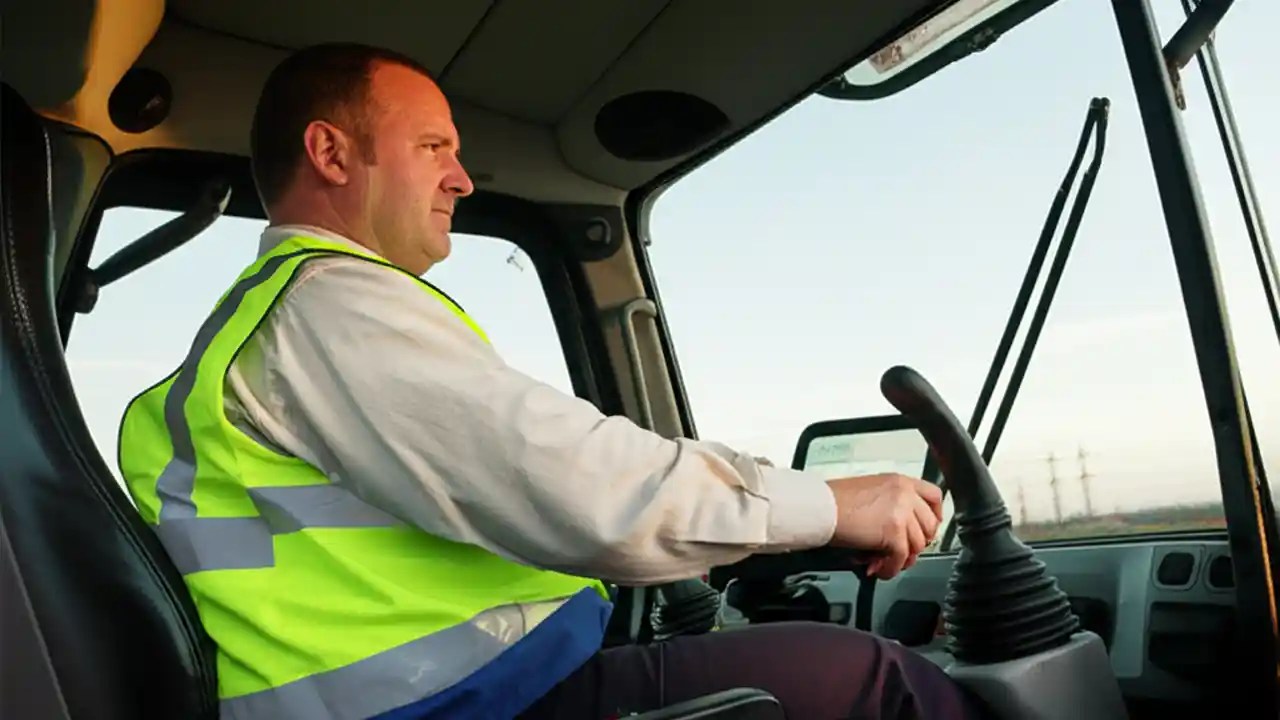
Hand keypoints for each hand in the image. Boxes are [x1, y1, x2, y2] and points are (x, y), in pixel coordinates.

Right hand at [825, 473, 943, 578]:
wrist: (820, 507)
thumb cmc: (834, 500)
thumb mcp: (870, 491)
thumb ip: (891, 504)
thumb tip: (900, 530)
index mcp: (899, 481)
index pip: (934, 496)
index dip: (935, 516)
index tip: (928, 527)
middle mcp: (904, 494)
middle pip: (929, 525)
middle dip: (918, 543)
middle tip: (903, 552)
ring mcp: (901, 513)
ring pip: (917, 545)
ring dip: (902, 559)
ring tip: (885, 563)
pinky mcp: (893, 533)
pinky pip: (901, 558)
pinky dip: (891, 569)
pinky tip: (879, 569)